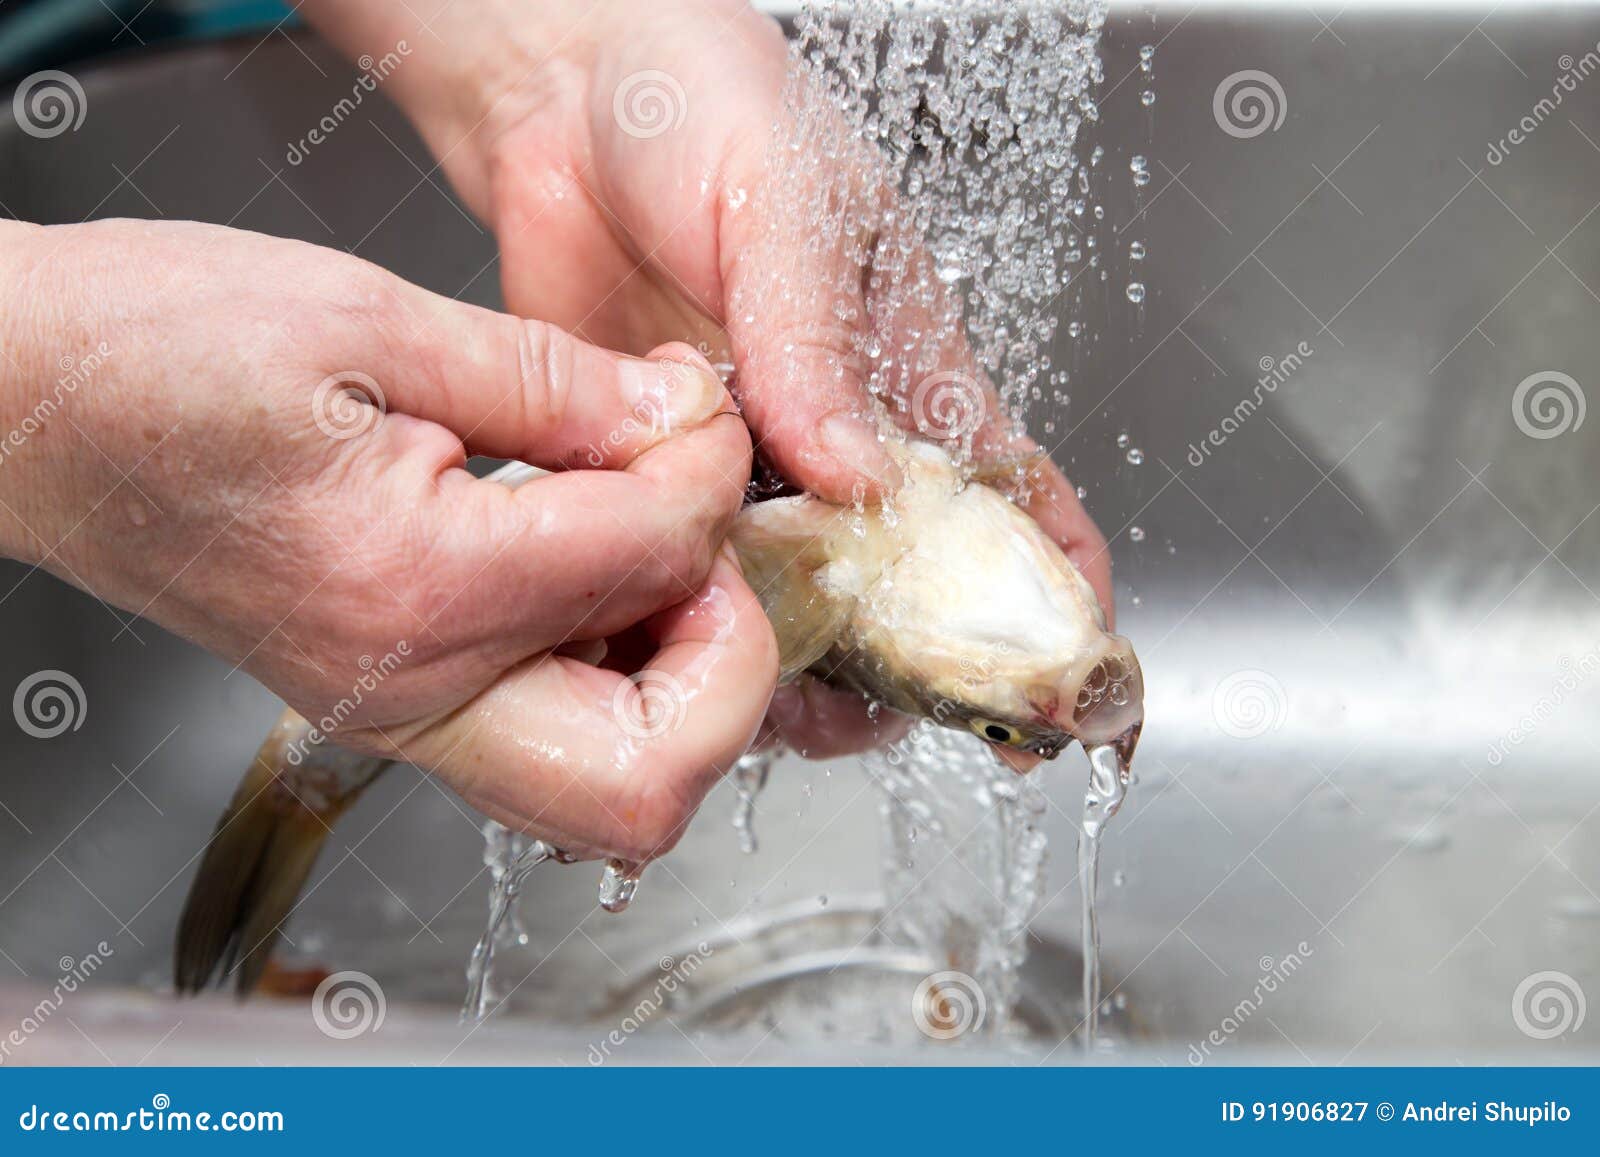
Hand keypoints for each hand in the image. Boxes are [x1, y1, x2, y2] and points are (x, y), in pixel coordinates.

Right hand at [0, 218, 776, 860]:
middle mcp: (413, 687)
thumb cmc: (154, 352)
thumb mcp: (372, 321)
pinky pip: (556, 738)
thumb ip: (555, 383)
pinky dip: (618, 668)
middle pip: (656, 783)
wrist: (27, 408)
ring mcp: (402, 712)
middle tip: (705, 544)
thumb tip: (681, 421)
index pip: (656, 563)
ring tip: (656, 545)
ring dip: (681, 677)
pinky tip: (597, 560)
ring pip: (614, 788)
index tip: (696, 414)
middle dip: (731, 661)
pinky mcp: (396, 700)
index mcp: (416, 585)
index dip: (711, 476)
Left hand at [301, 0, 1112, 757]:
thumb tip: (856, 475)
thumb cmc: (703, 110)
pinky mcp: (656, 478)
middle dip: (905, 668)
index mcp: (906, 368)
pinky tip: (667, 644)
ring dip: (788, 663)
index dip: (1055, 586)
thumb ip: (813, 340)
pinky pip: (685, 576)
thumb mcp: (783, 206)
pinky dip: (684, 621)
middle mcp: (834, 436)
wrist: (557, 95)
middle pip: (903, 586)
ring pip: (795, 604)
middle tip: (873, 713)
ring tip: (761, 698)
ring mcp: (745, 469)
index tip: (1075, 673)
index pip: (1010, 493)